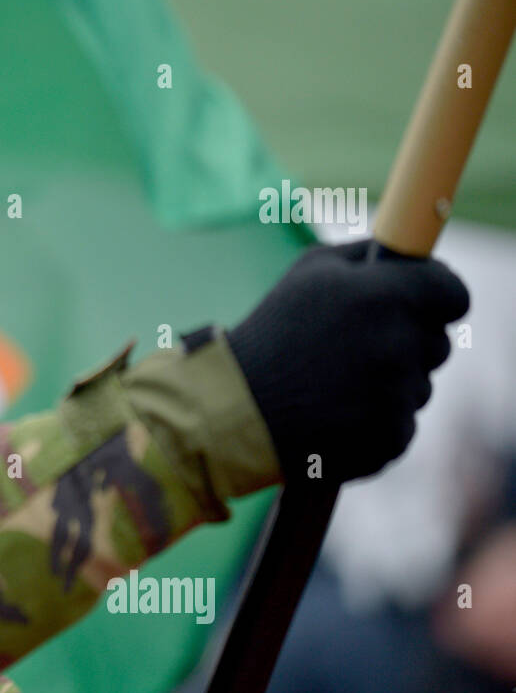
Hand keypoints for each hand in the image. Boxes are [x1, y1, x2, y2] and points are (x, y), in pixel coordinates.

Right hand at [226, 239, 468, 481]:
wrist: (237, 409)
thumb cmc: (272, 334)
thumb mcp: (308, 272)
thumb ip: (366, 254)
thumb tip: (408, 256)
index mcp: (385, 296)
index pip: (454, 293)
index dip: (438, 297)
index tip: (422, 304)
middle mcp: (399, 344)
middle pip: (438, 342)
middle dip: (406, 342)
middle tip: (355, 347)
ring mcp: (398, 396)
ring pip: (418, 385)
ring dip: (389, 383)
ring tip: (333, 384)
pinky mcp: (392, 438)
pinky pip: (402, 422)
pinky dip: (374, 420)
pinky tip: (335, 413)